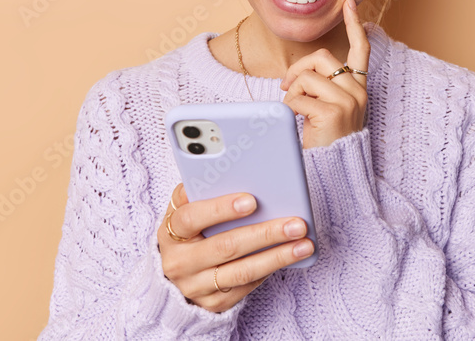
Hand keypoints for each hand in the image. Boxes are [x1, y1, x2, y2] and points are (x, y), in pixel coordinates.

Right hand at [158, 183, 314, 312]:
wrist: (173, 274)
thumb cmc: (188, 231)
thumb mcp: (184, 210)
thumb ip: (199, 191)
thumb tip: (231, 171)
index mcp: (171, 233)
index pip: (192, 218)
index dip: (220, 209)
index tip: (252, 200)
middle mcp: (180, 263)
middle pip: (226, 247)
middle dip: (265, 234)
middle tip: (296, 223)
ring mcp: (196, 287)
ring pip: (242, 272)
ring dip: (277, 256)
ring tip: (304, 244)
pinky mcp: (214, 304)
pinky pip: (247, 287)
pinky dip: (270, 269)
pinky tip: (290, 257)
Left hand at [280, 0, 369, 148]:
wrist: (334, 173)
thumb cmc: (326, 142)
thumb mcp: (330, 109)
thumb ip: (323, 87)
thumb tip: (300, 71)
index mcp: (359, 88)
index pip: (361, 49)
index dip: (354, 24)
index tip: (348, 3)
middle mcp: (358, 92)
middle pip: (321, 57)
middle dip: (297, 69)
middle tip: (287, 86)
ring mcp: (348, 101)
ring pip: (308, 75)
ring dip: (293, 92)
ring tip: (295, 111)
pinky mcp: (333, 112)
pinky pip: (299, 96)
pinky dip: (291, 107)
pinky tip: (298, 122)